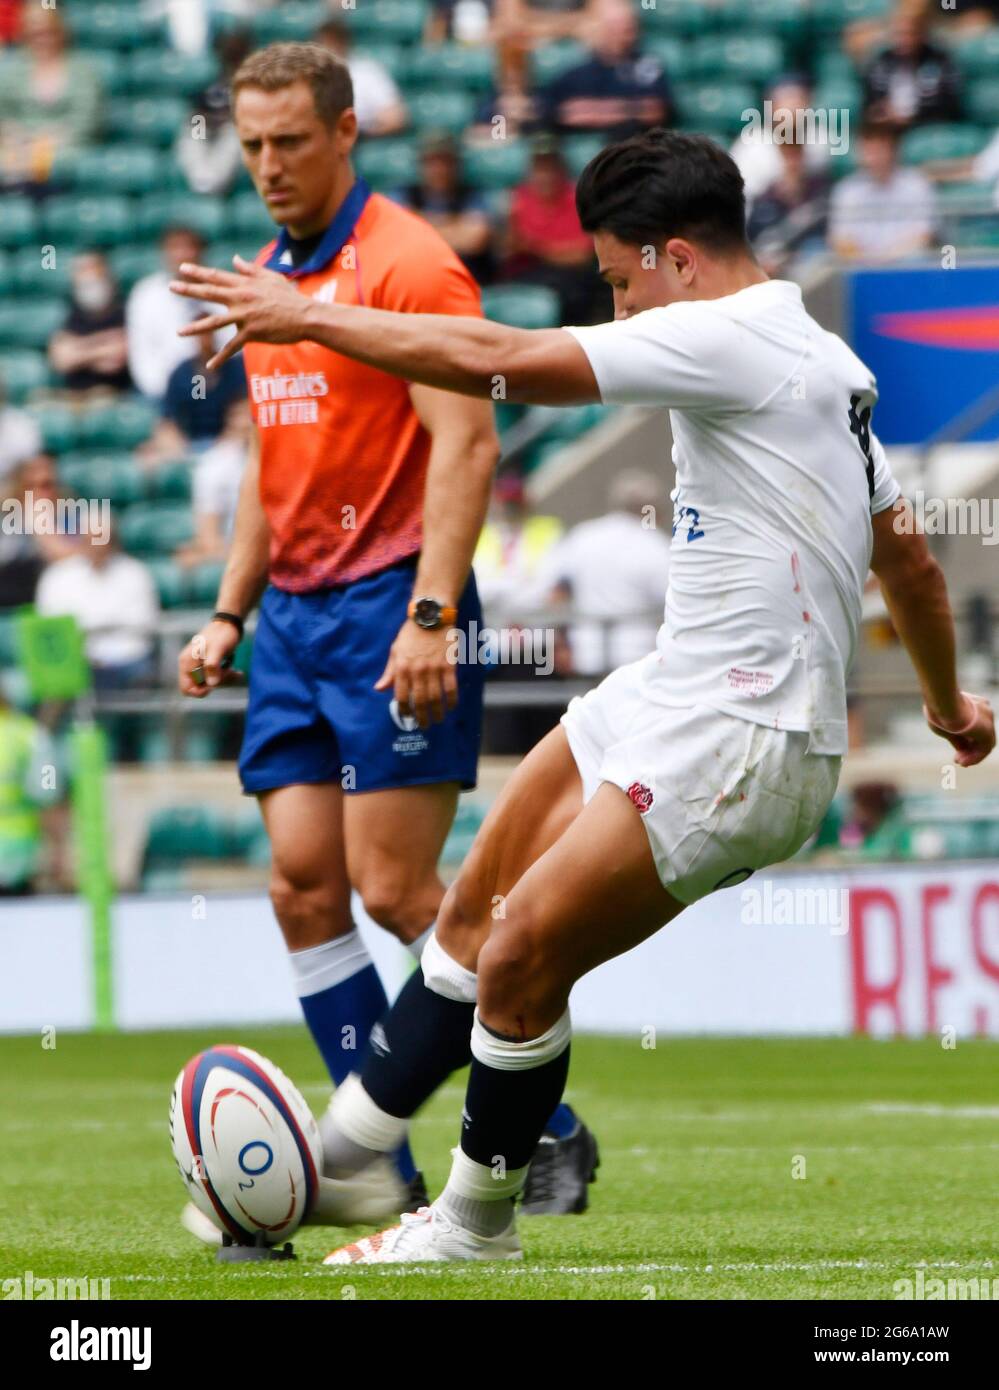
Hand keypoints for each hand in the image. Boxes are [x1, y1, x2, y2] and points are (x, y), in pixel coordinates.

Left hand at [169, 257, 311, 368]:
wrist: (306, 316)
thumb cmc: (290, 297)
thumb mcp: (271, 277)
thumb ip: (251, 269)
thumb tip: (235, 260)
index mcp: (245, 285)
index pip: (217, 277)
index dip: (199, 272)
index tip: (182, 268)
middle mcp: (242, 298)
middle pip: (210, 293)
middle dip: (189, 290)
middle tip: (171, 287)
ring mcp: (245, 316)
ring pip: (215, 322)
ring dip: (195, 328)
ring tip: (179, 332)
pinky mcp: (252, 333)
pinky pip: (232, 347)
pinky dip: (221, 358)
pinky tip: (209, 366)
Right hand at [178, 619, 242, 698]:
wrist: (229, 623)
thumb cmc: (222, 634)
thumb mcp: (218, 650)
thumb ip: (212, 666)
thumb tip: (211, 684)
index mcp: (186, 662)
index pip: (186, 688)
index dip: (200, 691)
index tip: (215, 684)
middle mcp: (188, 665)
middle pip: (199, 687)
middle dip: (216, 683)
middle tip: (230, 673)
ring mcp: (197, 665)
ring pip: (209, 683)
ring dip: (223, 680)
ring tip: (237, 673)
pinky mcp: (207, 664)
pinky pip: (214, 677)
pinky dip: (225, 676)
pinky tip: (236, 671)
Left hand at [375, 620, 458, 728]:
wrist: (431, 616)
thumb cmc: (411, 634)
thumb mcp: (395, 651)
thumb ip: (389, 672)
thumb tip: (379, 689)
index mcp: (402, 668)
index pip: (401, 697)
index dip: (404, 711)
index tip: (408, 718)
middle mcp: (417, 671)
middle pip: (420, 701)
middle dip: (422, 717)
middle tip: (424, 725)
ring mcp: (434, 669)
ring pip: (436, 698)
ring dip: (437, 712)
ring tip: (438, 719)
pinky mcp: (449, 665)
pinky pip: (451, 688)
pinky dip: (452, 701)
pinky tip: (451, 707)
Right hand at [924, 692, 994, 767]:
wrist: (943, 703)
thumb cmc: (939, 711)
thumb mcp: (946, 726)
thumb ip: (956, 738)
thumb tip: (961, 750)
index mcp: (973, 705)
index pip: (973, 727)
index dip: (965, 741)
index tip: (957, 751)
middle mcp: (984, 711)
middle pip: (979, 735)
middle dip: (969, 749)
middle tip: (957, 760)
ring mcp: (987, 720)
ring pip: (983, 743)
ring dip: (972, 755)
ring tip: (961, 763)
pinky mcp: (987, 730)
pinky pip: (985, 748)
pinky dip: (976, 757)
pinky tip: (964, 763)